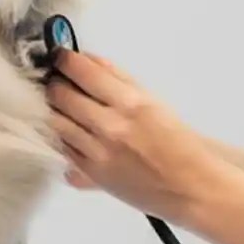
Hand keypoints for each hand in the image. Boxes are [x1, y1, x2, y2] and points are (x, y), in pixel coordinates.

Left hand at [44, 50, 226, 223]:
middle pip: (60, 96)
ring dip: (54, 110)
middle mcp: (109, 127)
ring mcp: (96, 153)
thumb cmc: (178, 141)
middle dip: (55, 83)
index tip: (61, 56)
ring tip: (63, 106)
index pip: (82, 72)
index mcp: (130, 103)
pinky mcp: (90, 176)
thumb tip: (87, 58)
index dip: (65, 59)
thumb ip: (118, 79)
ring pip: (55, 122)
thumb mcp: (153, 101)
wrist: (190, 187)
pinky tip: (71, 133)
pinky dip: (62, 137)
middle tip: (59, 81)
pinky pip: (62, 149)